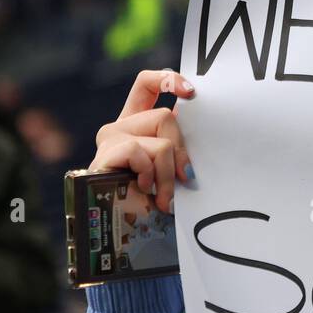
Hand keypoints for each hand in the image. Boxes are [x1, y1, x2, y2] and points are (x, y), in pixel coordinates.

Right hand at [92, 69, 195, 213]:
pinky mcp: (105, 154)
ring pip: (159, 139)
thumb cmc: (147, 203)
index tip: (191, 92)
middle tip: (185, 180)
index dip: (168, 79)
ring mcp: (110, 139)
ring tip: (164, 198)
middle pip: (164, 116)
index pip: (146, 84)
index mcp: (135, 125)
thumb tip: (207, 132)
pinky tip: (144, 190)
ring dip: (168, 173)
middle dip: (181, 151)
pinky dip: (150, 174)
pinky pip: (141, 152)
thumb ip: (178, 148)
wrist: (116, 233)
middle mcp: (119, 127)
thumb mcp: (168, 170)